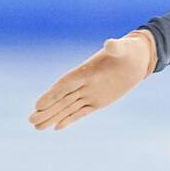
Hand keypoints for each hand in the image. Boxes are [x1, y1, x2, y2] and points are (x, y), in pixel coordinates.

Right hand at [28, 30, 156, 130]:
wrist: (138, 58)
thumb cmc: (130, 50)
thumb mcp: (124, 48)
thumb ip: (116, 47)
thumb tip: (110, 43)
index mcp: (87, 70)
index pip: (66, 84)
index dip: (52, 94)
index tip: (38, 105)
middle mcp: (85, 83)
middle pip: (62, 98)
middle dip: (48, 109)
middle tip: (31, 121)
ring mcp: (91, 93)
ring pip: (68, 107)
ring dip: (54, 117)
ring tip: (37, 127)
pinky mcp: (100, 101)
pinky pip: (82, 112)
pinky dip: (70, 119)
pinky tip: (57, 127)